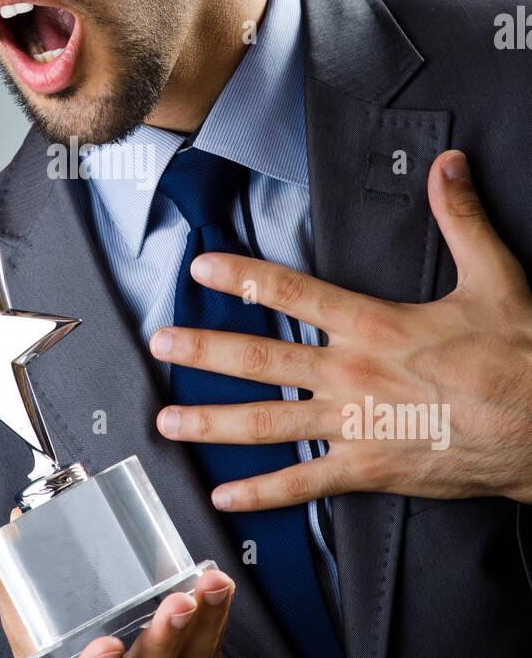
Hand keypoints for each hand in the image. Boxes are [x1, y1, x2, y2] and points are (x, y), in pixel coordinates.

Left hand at [149, 149, 531, 507]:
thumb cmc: (520, 359)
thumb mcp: (494, 278)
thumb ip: (461, 218)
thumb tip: (448, 165)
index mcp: (374, 326)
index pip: (292, 292)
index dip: (242, 277)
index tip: (201, 269)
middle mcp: (353, 376)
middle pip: (262, 359)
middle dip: (204, 351)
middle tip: (161, 345)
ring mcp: (355, 427)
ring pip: (269, 424)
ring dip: (213, 422)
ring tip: (169, 421)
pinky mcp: (369, 469)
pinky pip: (304, 484)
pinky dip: (262, 491)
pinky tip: (227, 493)